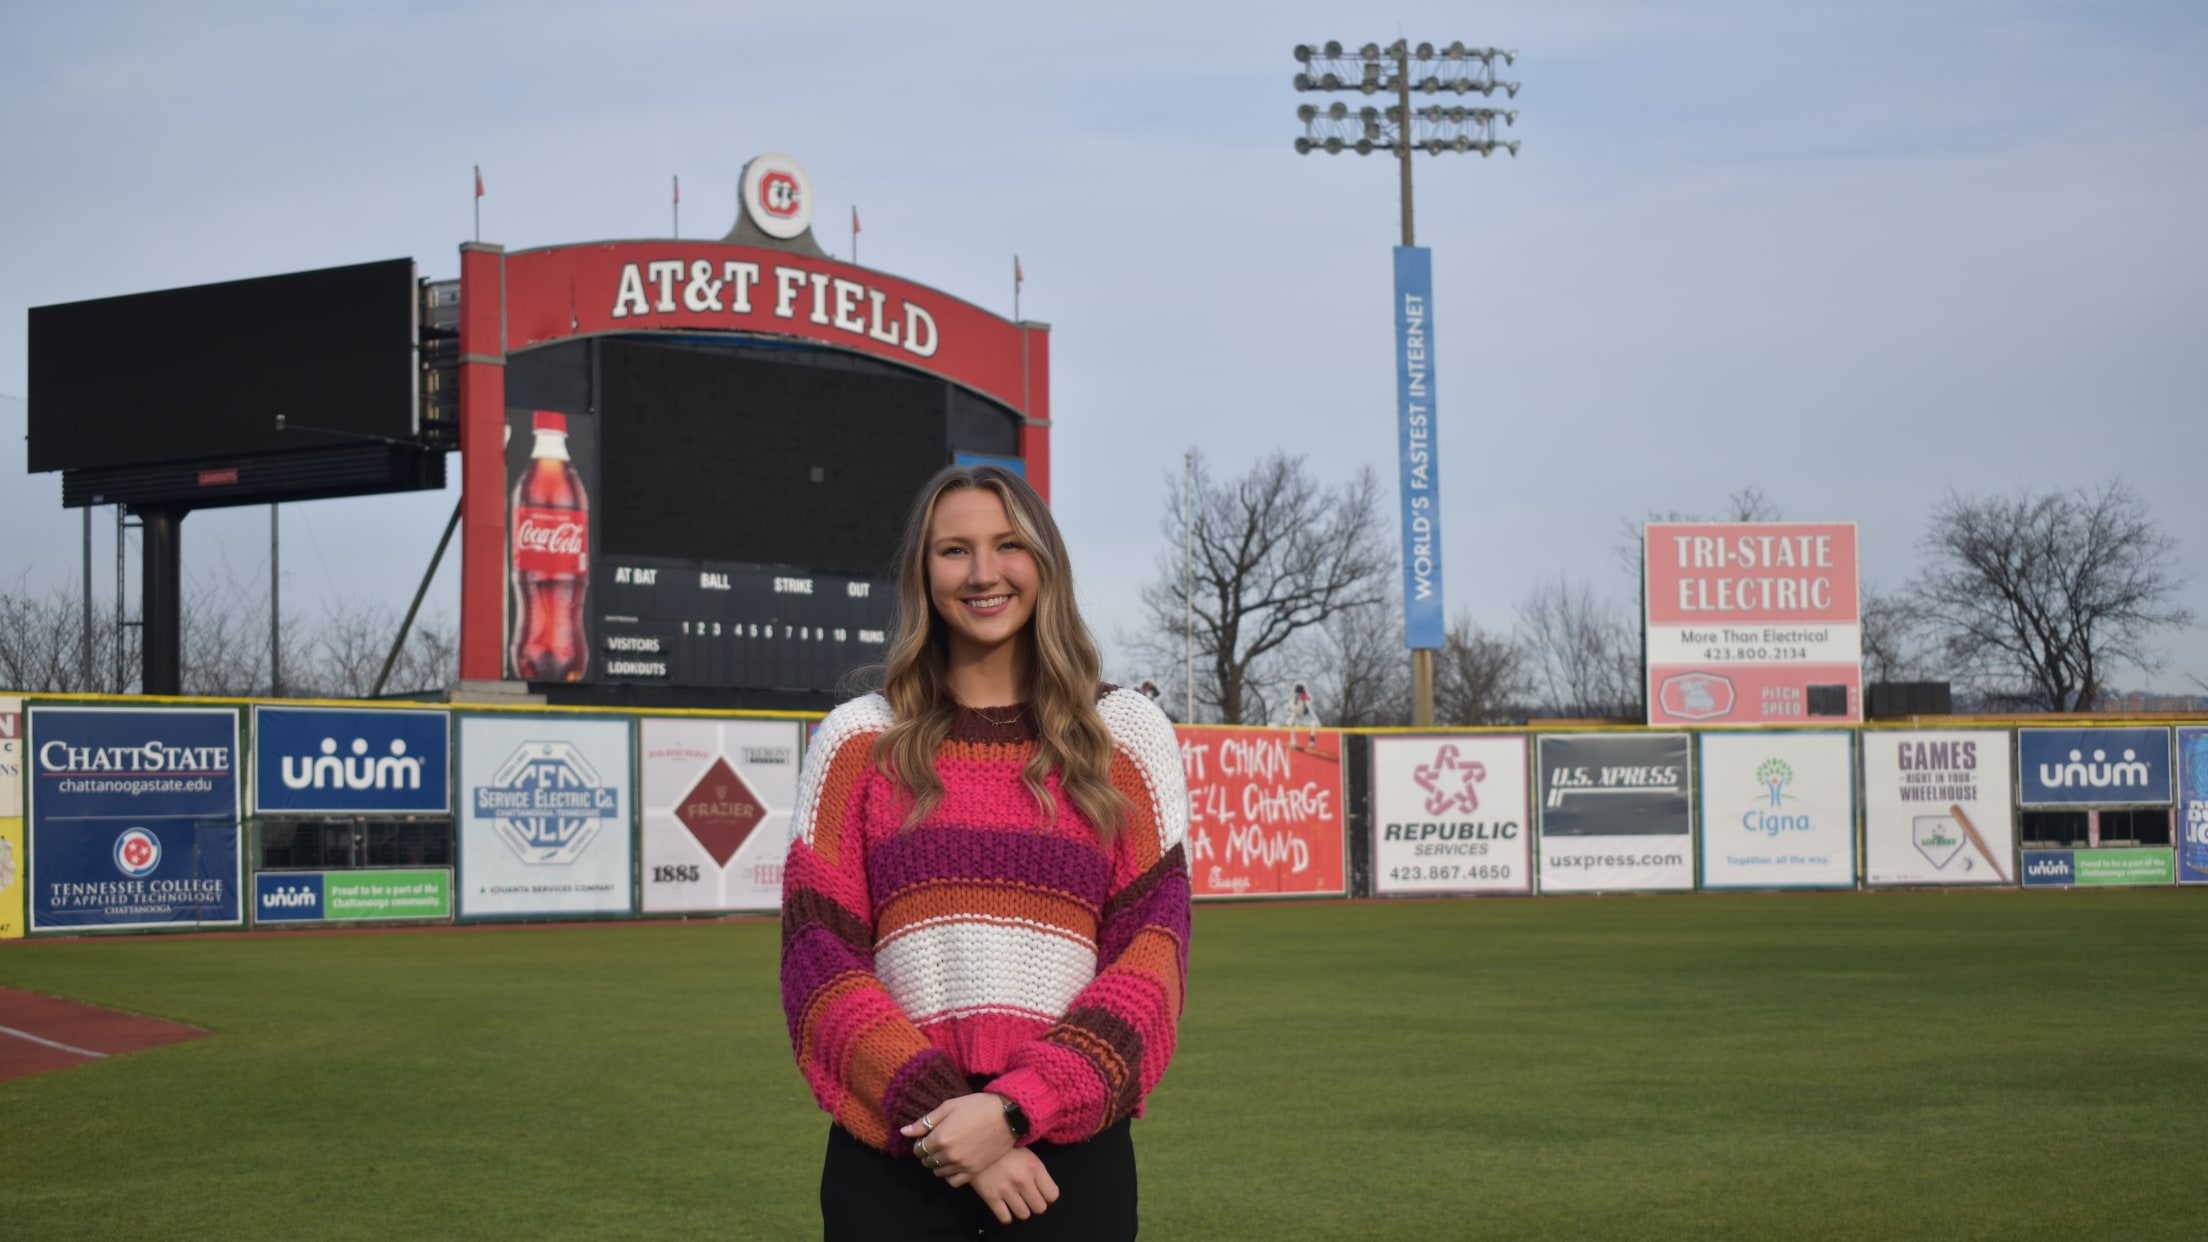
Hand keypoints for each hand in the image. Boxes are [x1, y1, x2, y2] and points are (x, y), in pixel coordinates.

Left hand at [900, 1092, 1017, 1181]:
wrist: (1008, 1116)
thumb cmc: (977, 1106)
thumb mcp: (949, 1106)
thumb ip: (925, 1121)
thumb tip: (904, 1132)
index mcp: (940, 1137)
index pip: (919, 1148)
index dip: (920, 1142)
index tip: (928, 1136)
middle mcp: (949, 1154)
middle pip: (927, 1161)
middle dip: (928, 1152)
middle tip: (938, 1142)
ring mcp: (962, 1165)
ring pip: (938, 1172)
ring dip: (938, 1163)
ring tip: (947, 1152)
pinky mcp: (974, 1171)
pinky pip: (953, 1181)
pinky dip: (950, 1175)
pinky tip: (954, 1164)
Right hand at [969, 1148, 1058, 1223]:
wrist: (977, 1143)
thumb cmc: (1005, 1148)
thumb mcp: (1027, 1154)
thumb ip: (1037, 1172)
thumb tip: (1044, 1190)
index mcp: (1034, 1167)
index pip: (1052, 1195)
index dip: (1047, 1195)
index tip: (1041, 1192)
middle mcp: (1023, 1180)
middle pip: (1040, 1208)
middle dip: (1035, 1204)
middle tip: (1028, 1197)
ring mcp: (1006, 1190)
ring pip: (1024, 1215)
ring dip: (1021, 1210)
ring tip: (1016, 1201)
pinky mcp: (991, 1197)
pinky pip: (1005, 1218)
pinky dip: (1006, 1216)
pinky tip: (1005, 1207)